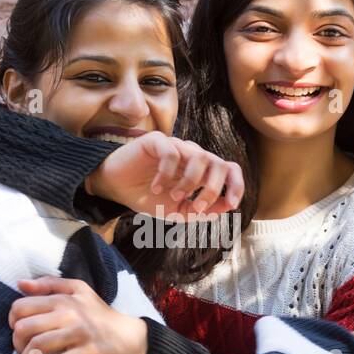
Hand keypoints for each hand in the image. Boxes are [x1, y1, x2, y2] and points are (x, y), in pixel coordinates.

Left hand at [9, 276, 148, 353]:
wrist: (131, 339)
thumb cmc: (100, 315)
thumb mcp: (79, 291)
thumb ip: (49, 284)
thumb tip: (20, 284)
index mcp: (63, 299)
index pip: (21, 307)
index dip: (13, 322)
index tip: (21, 332)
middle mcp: (69, 314)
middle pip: (24, 327)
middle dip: (18, 343)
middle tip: (24, 351)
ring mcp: (79, 334)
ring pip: (38, 345)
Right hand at [85, 131, 244, 220]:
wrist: (117, 189)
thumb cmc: (148, 197)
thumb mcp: (177, 212)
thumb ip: (201, 212)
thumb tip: (226, 207)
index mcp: (201, 172)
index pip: (229, 170)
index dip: (236, 185)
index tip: (232, 205)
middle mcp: (192, 156)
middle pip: (219, 164)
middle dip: (212, 189)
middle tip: (196, 207)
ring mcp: (176, 146)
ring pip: (200, 157)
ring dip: (191, 182)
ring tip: (174, 196)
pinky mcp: (157, 141)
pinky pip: (172, 153)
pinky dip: (167, 174)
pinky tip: (156, 188)